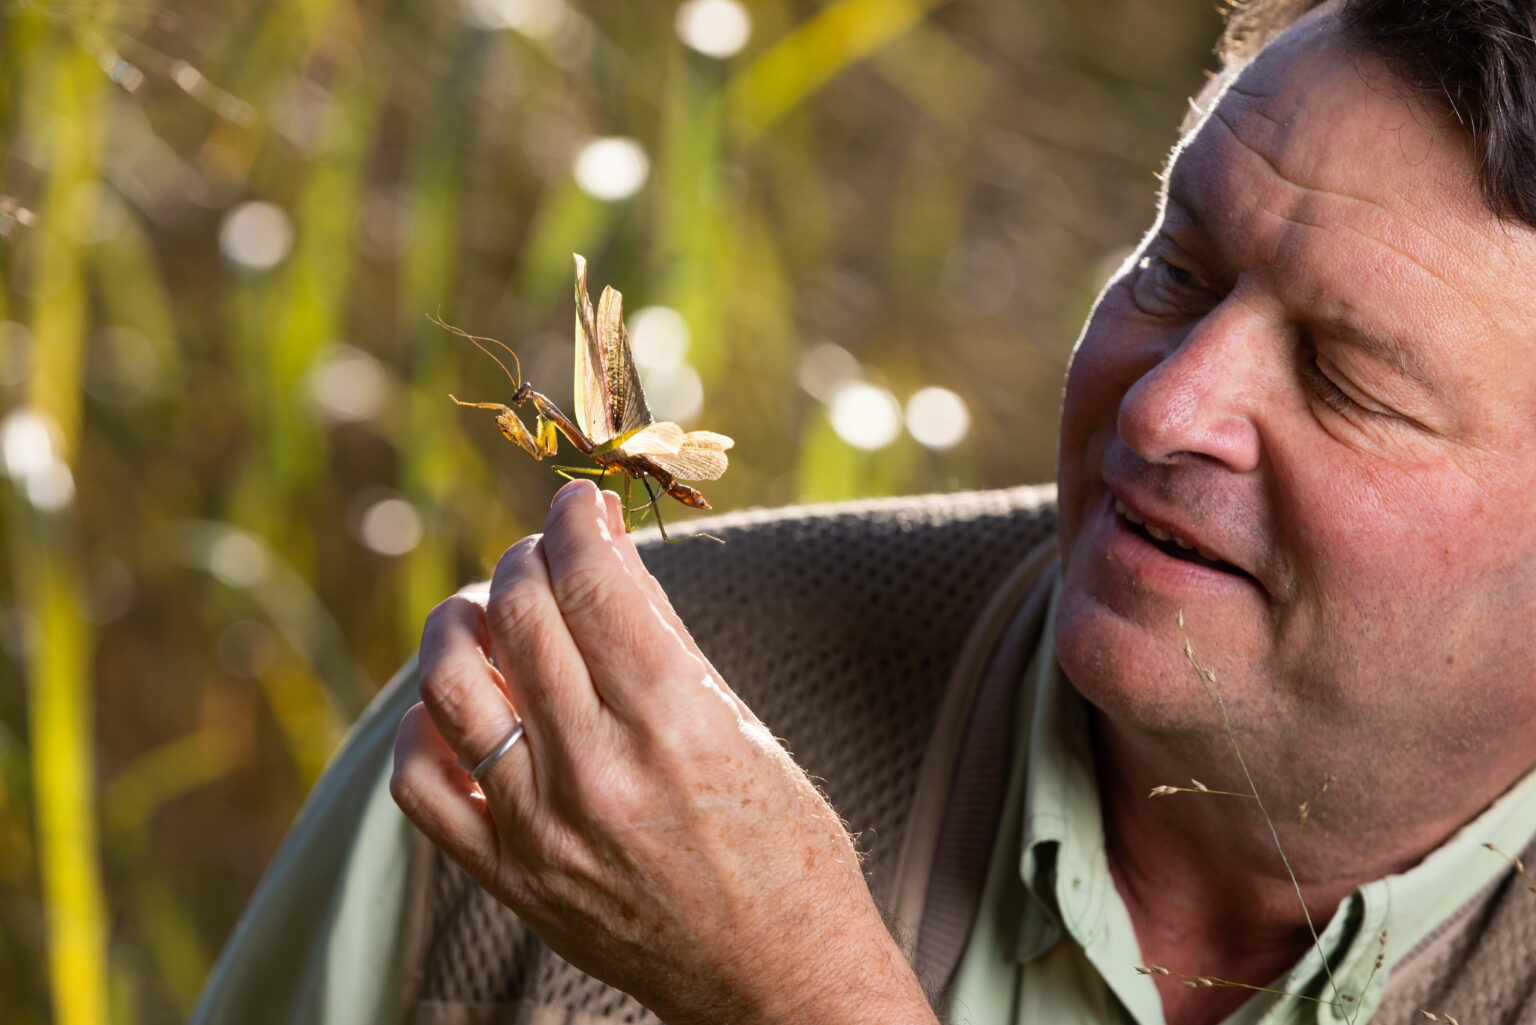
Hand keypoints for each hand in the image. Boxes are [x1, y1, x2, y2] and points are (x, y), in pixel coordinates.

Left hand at [390, 480, 935, 1024]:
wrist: (776, 981)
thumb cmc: (786, 851)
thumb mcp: (745, 730)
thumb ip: (662, 646)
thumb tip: (600, 563)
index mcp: (677, 725)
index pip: (592, 581)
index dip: (575, 519)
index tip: (577, 502)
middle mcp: (599, 773)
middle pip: (521, 614)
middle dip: (528, 558)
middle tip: (546, 553)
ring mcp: (543, 831)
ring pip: (451, 684)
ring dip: (462, 623)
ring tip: (488, 612)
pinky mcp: (510, 877)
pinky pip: (420, 783)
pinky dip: (423, 726)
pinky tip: (459, 707)